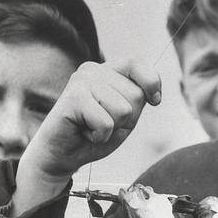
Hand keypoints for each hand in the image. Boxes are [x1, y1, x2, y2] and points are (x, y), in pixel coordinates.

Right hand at [12, 60, 160, 214]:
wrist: (62, 154)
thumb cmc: (95, 134)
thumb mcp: (126, 116)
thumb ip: (137, 99)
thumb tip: (152, 93)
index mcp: (107, 71)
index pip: (136, 63)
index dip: (151, 82)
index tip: (155, 101)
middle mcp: (93, 70)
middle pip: (136, 95)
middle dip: (127, 119)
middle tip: (104, 123)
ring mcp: (82, 81)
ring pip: (124, 110)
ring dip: (113, 128)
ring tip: (93, 127)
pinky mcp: (74, 97)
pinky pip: (106, 123)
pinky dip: (100, 136)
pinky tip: (84, 132)